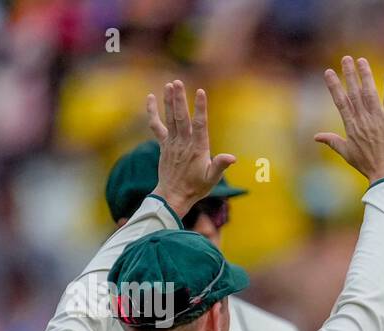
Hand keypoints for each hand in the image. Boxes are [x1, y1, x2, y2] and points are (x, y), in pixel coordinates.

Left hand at [146, 80, 235, 217]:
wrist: (174, 196)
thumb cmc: (197, 187)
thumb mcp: (212, 178)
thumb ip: (220, 165)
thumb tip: (232, 157)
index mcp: (198, 149)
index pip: (200, 125)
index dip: (200, 108)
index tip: (200, 92)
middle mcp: (183, 143)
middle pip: (180, 117)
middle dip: (179, 99)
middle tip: (178, 82)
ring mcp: (172, 143)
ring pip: (170, 118)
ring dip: (169, 101)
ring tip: (169, 85)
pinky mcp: (163, 145)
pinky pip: (156, 126)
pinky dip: (152, 112)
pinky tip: (151, 98)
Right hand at [314, 56, 383, 183]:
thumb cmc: (368, 166)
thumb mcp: (347, 153)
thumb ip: (332, 141)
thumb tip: (316, 137)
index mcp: (352, 126)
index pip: (341, 102)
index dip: (334, 86)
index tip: (328, 71)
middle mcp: (363, 120)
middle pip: (354, 93)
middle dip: (349, 75)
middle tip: (346, 58)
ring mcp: (378, 121)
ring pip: (370, 94)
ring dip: (366, 76)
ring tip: (362, 61)